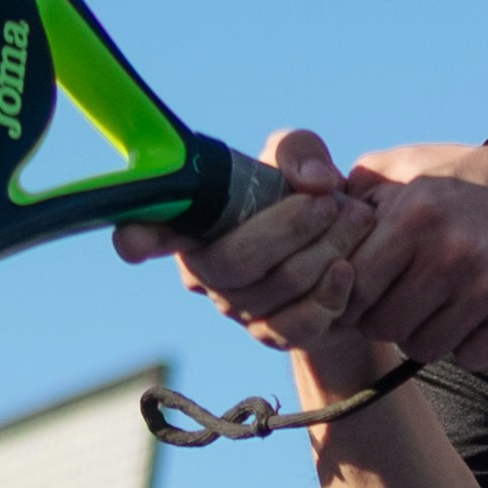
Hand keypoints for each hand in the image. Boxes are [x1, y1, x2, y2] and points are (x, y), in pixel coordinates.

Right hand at [115, 130, 397, 393]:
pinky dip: (329, 296)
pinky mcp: (275, 336)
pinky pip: (296, 327)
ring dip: (324, 252)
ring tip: (356, 220)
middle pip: (234, 263)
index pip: (149, 233)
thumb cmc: (306, 196)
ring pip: (274, 290)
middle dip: (289, 229)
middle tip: (329, 203)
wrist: (352, 252)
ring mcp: (239, 309)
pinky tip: (347, 270)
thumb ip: (299, 152)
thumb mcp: (300, 159)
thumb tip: (312, 181)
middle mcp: (205, 272)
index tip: (132, 240)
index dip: (139, 237)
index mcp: (194, 223)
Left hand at [312, 140, 487, 378]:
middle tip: (398, 295)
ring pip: (425, 349)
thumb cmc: (454, 183)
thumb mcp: (397, 168)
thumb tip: (292, 223)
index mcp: (415, 214)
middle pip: (385, 327)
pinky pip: (469, 357)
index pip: (352, 290)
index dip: (349, 295)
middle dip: (384, 317)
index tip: (360, 286)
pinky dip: (464, 344)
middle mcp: (452, 251)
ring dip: (422, 333)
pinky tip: (468, 312)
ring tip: (432, 301)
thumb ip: (344, 194)